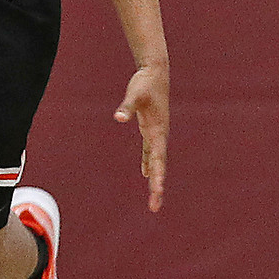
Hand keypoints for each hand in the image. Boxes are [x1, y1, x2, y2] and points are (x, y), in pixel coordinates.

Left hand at [114, 63, 168, 211]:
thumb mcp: (135, 93)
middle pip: (160, 166)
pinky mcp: (151, 129)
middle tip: (155, 207)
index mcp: (158, 130)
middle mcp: (160, 135)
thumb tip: (119, 117)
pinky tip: (147, 174)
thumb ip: (127, 107)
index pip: (158, 158)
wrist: (156, 71)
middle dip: (158, 187)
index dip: (158, 176)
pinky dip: (149, 163)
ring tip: (155, 199)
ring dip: (156, 180)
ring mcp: (156, 133)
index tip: (157, 191)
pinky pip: (150, 151)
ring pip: (157, 161)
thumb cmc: (146, 82)